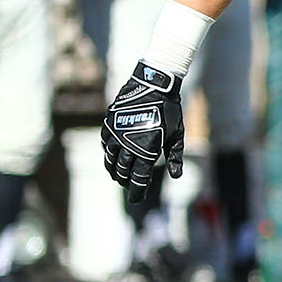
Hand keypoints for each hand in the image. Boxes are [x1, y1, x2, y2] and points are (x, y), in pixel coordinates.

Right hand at [101, 62, 183, 202]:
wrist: (153, 84)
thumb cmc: (169, 110)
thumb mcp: (176, 134)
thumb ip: (175, 156)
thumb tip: (176, 175)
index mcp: (147, 150)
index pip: (139, 178)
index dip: (137, 191)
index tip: (137, 198)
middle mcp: (129, 144)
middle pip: (123, 171)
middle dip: (126, 181)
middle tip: (129, 185)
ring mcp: (117, 134)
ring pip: (111, 160)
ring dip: (115, 170)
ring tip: (117, 176)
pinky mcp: (110, 124)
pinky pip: (106, 144)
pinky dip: (109, 153)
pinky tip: (112, 157)